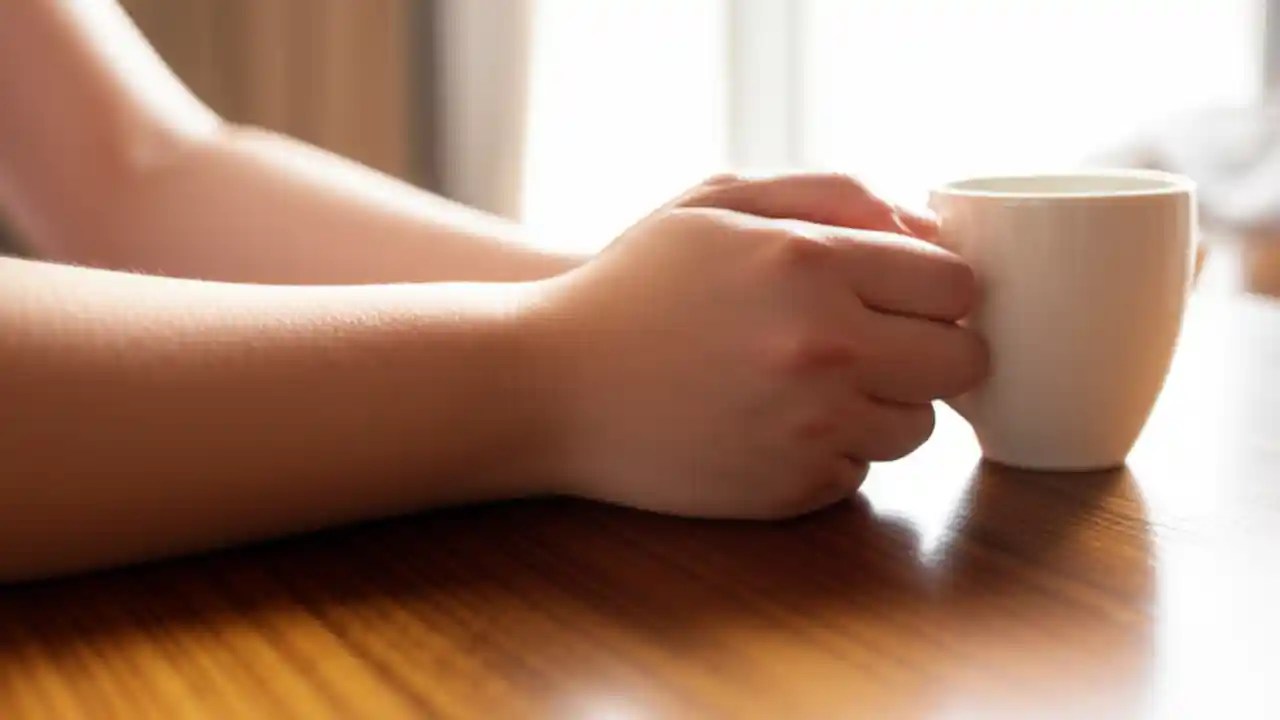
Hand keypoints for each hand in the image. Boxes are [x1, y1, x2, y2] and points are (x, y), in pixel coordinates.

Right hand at [527, 173, 985, 518]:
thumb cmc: (634, 285)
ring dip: (886, 405)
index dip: (940, 291)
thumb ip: (830, 192)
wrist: (549, 385)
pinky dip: (834, 451)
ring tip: (818, 386)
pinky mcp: (789, 488)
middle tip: (882, 345)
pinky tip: (777, 425)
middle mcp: (826, 347)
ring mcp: (811, 426)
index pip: (956, 286)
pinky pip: (862, 471)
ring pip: (919, 427)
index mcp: (813, 262)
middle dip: (933, 350)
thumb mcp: (717, 202)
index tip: (910, 298)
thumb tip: (925, 228)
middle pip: (962, 362)